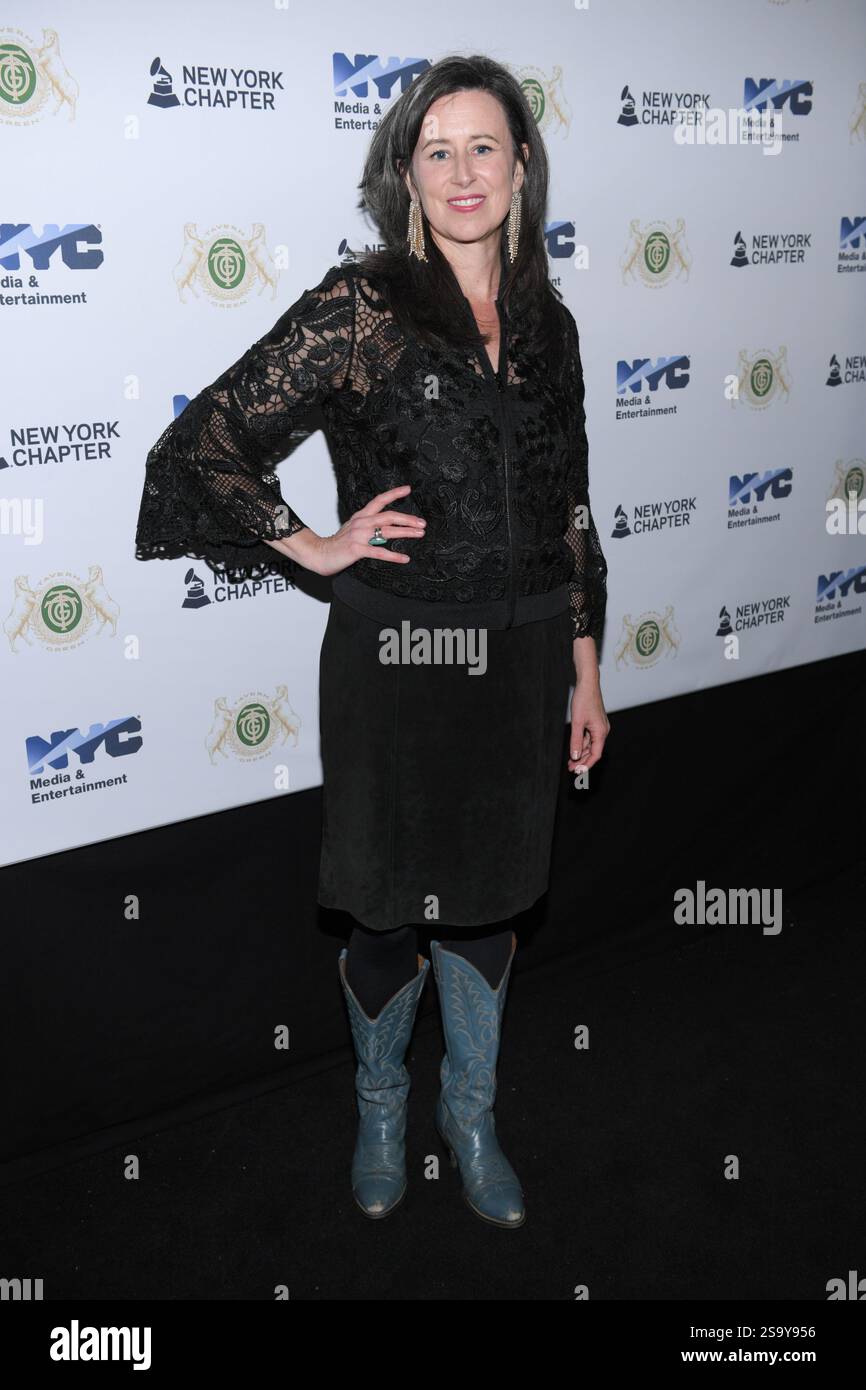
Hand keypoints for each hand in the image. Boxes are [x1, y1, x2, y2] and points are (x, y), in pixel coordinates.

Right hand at [283, 485, 425, 577]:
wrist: (319, 554)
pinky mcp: (357, 549)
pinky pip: (379, 552)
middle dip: (408, 518)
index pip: (379, 500)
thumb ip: (368, 526)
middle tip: (422, 523)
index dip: (394, 493)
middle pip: (388, 516)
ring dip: (406, 532)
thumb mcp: (353, 529)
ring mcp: (359, 536)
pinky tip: (404, 558)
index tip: (408, 489)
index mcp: (361, 516)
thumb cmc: (337, 544)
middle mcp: (361, 523)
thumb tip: (386, 527)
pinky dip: (394, 555)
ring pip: (387, 531)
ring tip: (420, 534)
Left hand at [567, 676, 609, 773]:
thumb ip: (575, 740)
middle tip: (570, 768)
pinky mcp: (595, 723)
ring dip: (580, 753)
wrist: (587, 684)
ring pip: (590, 745)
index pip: (595, 754)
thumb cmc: (584, 700)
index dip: (586, 764)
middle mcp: (602, 731)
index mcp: (601, 732)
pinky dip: (581, 744)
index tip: (577, 772)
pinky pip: (588, 737)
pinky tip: (574, 749)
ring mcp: (599, 727)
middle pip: (593, 751)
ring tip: (570, 762)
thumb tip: (574, 756)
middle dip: (582, 760)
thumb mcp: (577, 723)